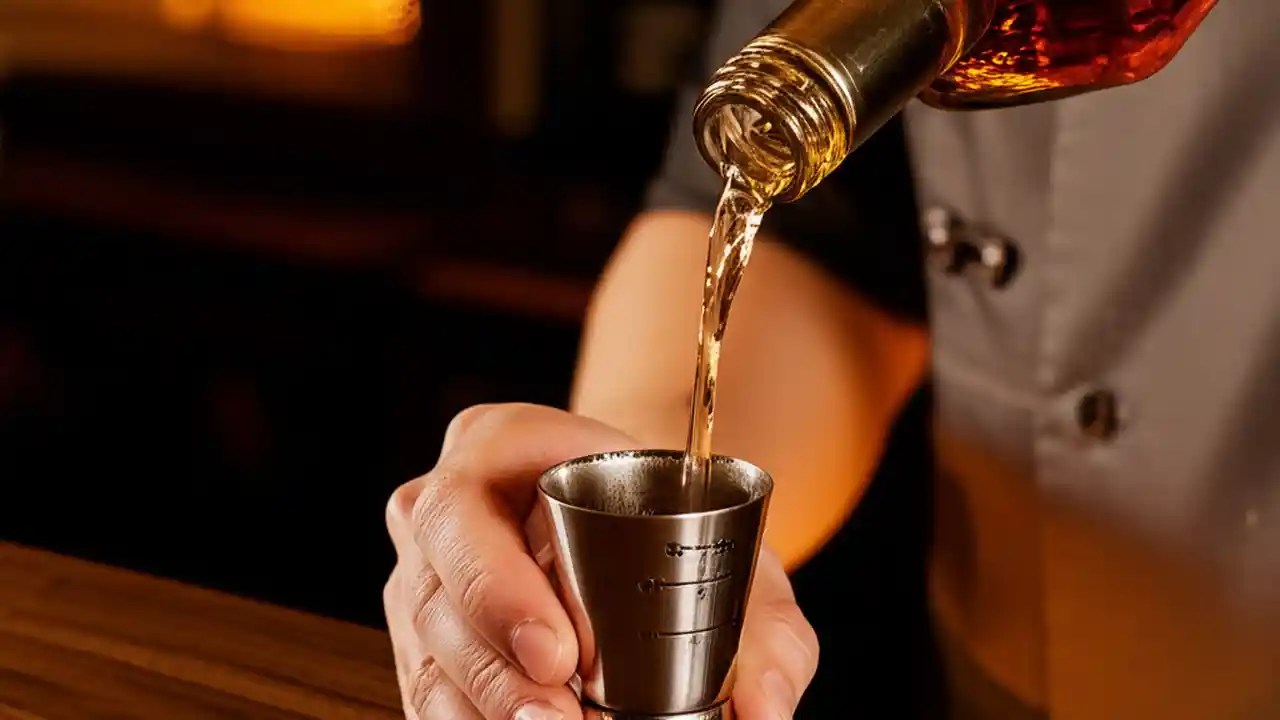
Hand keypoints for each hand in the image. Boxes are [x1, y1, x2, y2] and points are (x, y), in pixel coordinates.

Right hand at [384, 403, 819, 719]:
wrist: (655, 532)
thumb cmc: (683, 523)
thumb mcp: (738, 552)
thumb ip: (769, 630)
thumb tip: (766, 714)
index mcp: (495, 446)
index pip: (461, 509)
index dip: (494, 585)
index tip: (560, 654)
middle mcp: (441, 513)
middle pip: (432, 595)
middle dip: (491, 671)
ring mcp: (424, 583)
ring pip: (423, 655)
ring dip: (478, 707)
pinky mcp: (426, 646)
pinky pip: (427, 693)